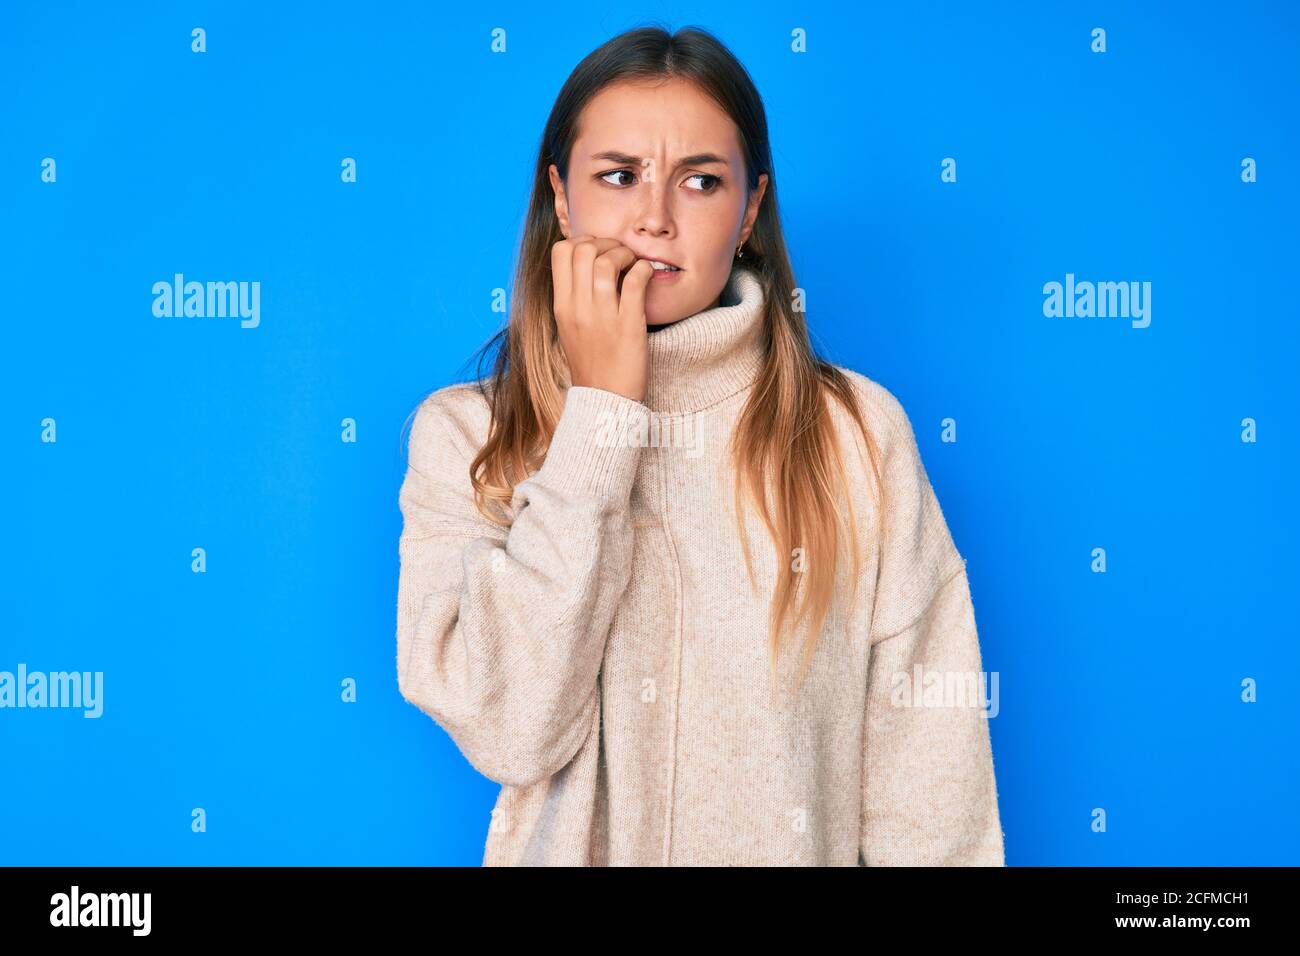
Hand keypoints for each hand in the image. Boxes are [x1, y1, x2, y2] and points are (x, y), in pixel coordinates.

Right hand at [550, 235, 654, 402]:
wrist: (606, 400)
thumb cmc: (593, 363)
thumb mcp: (571, 327)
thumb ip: (575, 297)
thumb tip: (589, 265)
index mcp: (561, 306)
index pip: (560, 252)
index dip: (581, 241)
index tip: (598, 251)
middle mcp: (577, 308)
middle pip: (582, 249)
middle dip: (605, 243)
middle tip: (619, 255)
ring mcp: (602, 317)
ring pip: (606, 262)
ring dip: (625, 254)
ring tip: (633, 265)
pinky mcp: (628, 325)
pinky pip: (635, 281)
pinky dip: (643, 270)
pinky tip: (646, 277)